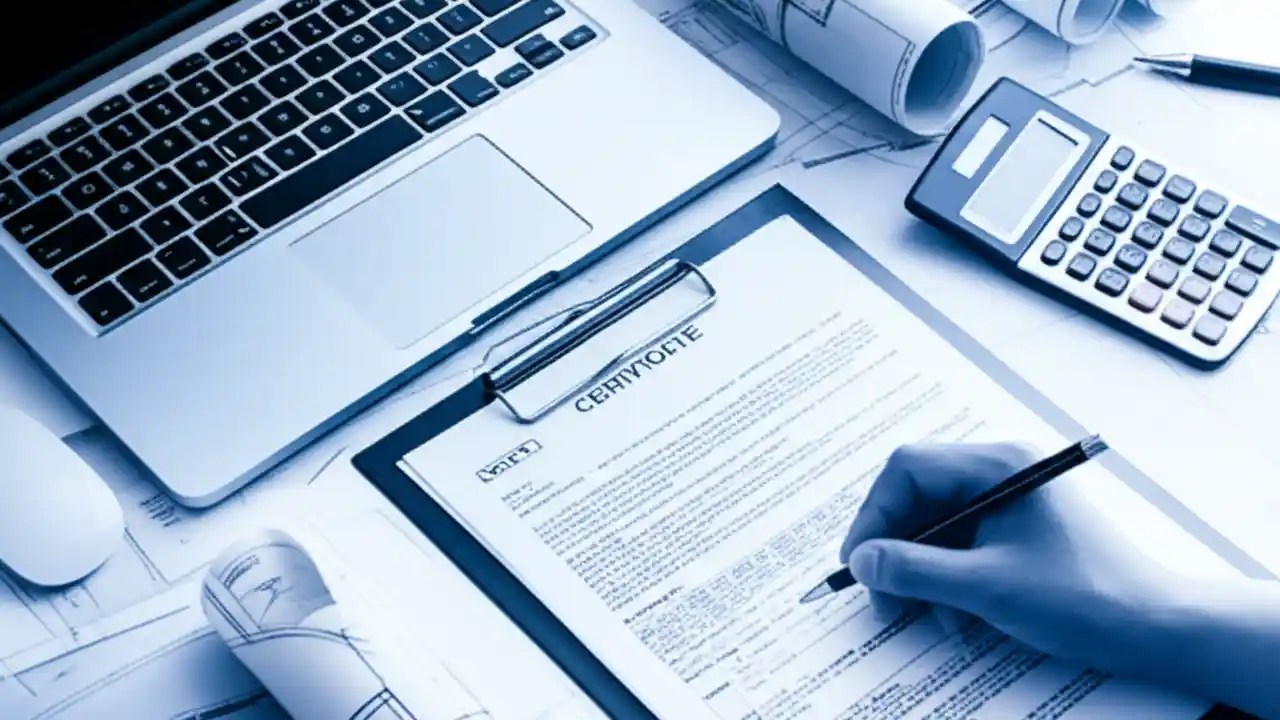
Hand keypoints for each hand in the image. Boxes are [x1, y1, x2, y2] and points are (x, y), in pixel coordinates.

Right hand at [839, 442, 1178, 675]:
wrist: (1156, 627)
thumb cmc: (1084, 597)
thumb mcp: (987, 587)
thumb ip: (915, 570)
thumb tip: (862, 561)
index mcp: (997, 464)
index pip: (907, 470)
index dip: (873, 515)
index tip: (858, 562)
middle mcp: (1001, 471)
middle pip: (919, 496)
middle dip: (895, 549)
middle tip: (882, 597)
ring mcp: (1010, 498)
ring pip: (937, 524)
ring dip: (922, 571)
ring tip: (926, 616)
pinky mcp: (1018, 527)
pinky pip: (963, 543)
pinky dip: (949, 578)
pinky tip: (957, 615)